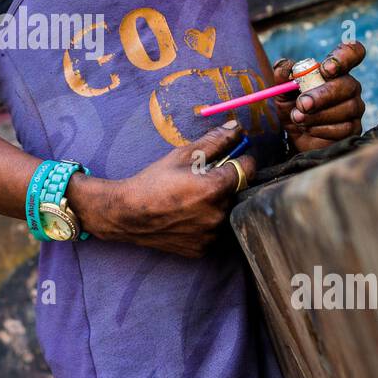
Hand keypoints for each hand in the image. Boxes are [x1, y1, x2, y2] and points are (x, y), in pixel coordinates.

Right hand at [73, 120, 256, 257]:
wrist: (129, 214)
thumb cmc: (154, 181)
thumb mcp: (183, 155)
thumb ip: (215, 141)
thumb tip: (236, 128)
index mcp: (216, 188)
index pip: (248, 168)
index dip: (239, 160)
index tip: (227, 160)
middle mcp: (219, 214)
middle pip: (240, 191)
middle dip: (228, 183)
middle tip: (203, 181)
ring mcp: (212, 234)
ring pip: (228, 212)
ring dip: (219, 204)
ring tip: (194, 199)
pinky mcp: (204, 248)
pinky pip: (216, 232)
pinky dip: (208, 223)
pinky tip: (188, 216)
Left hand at [270, 41, 365, 152]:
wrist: (297, 138)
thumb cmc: (294, 109)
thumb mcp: (284, 92)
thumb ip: (283, 77)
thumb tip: (283, 67)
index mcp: (335, 70)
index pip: (352, 53)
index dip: (344, 57)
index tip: (326, 69)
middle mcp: (349, 86)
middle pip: (347, 85)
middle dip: (322, 95)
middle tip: (302, 104)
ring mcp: (355, 108)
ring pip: (345, 108)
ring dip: (317, 115)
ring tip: (298, 118)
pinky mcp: (354, 128)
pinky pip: (343, 128)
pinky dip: (321, 129)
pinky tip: (309, 129)